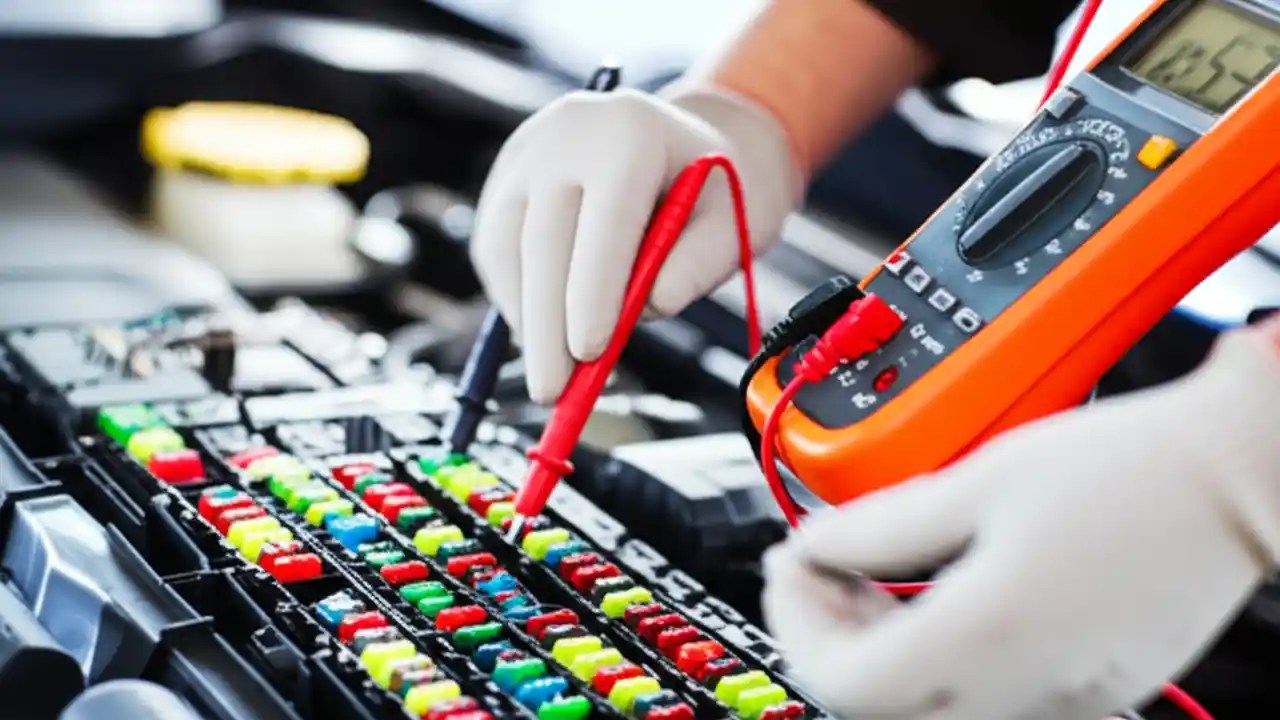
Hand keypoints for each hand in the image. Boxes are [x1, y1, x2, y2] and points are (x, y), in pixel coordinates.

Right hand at [470, 84, 800, 401]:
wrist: (684, 142)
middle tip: (554, 391)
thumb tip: (651, 306)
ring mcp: (528, 150)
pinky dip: (514, 296)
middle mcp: (569, 132)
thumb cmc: (712, 192)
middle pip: (544, 238)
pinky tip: (538, 332)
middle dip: (547, 324)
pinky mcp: (505, 176)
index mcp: (631, 132)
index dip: (593, 291)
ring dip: (525, 316)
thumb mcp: (732, 223)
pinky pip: (496, 245)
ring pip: (507, 245)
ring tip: (549, 372)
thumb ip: (699, 263)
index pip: (606, 221)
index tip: (589, 352)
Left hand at [762, 323, 1279, 718]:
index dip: (795, 623)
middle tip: (816, 570)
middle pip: (876, 709)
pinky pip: (979, 701)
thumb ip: (881, 524)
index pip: (846, 681)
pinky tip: (924, 601)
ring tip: (863, 579)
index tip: (788, 564)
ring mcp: (1062, 700)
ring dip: (873, 653)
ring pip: (924, 712)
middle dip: (824, 638)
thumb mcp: (980, 479)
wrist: (1235, 477)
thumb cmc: (1128, 469)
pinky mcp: (1086, 692)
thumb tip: (815, 542)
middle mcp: (1027, 686)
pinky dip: (930, 661)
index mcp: (992, 634)